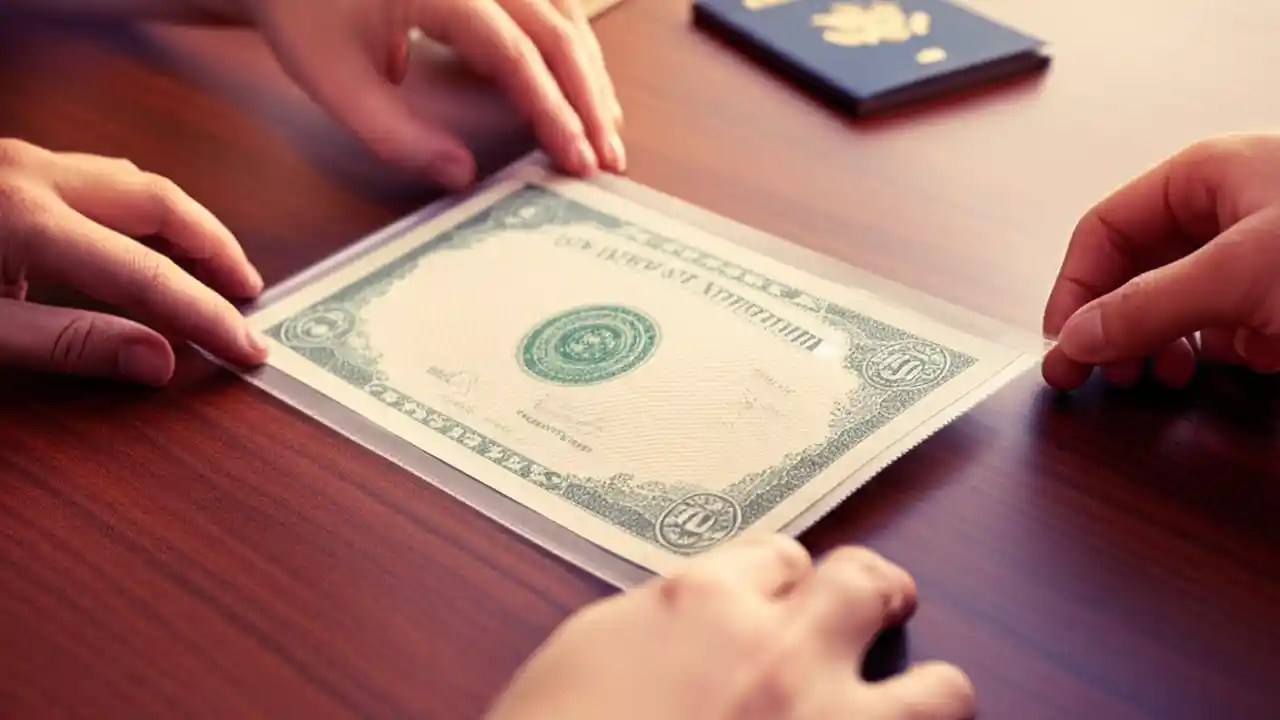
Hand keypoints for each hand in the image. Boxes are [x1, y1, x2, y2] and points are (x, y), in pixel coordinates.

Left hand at [0, 139, 266, 385]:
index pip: (144, 273)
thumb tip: (157, 361)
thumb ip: (65, 344)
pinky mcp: (10, 164)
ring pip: (134, 181)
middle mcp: (31, 175)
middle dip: (216, 248)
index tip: (247, 347)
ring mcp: (21, 161)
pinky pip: (100, 177)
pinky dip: (143, 211)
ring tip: (211, 271)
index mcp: (23, 220)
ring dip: (185, 225)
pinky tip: (147, 242)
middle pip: (160, 201)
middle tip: (247, 293)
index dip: (205, 314)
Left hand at [247, 0, 624, 189]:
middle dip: (590, 100)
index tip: (576, 158)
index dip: (553, 110)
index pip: (517, 55)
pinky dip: (571, 53)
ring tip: (606, 133)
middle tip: (609, 160)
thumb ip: (395, 134)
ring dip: (590, 76)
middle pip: (558, 33)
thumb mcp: (333, 78)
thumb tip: (461, 176)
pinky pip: (549, 9)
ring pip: (564, 17)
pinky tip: (579, 91)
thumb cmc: (303, 8)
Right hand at [486, 535, 975, 719]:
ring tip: (927, 698)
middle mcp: (781, 655)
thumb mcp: (588, 652)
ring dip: (933, 692)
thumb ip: (662, 622)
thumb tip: (698, 620)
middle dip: (878, 588)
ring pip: (940, 691)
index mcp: (704, 604)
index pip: (779, 556)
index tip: (789, 586)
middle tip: (883, 600)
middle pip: (865, 585)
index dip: (788, 574)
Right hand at [1043, 133, 1279, 389]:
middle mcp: (1227, 209)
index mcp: (1206, 175)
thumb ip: (1151, 307)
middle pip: (1135, 271)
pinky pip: (1230, 326)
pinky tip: (1252, 359)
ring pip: (1179, 304)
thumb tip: (1078, 336)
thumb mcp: (1243, 273)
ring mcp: (1259, 253)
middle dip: (1117, 326)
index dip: (1076, 288)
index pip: (1104, 230)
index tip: (1064, 344)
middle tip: (1101, 374)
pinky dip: (1230, 352)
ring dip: (1167, 346)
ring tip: (1167, 376)